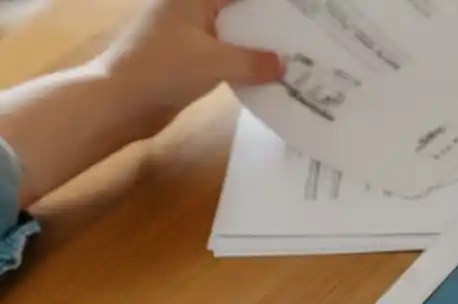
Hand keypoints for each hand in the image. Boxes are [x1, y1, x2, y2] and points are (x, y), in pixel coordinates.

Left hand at [100, 0, 281, 131]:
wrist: (117, 102)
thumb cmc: (162, 68)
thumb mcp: (215, 61)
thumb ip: (254, 61)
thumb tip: (283, 64)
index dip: (268, 3)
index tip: (299, 9)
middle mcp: (191, 9)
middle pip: (237, 8)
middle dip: (267, 20)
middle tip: (303, 32)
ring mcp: (187, 35)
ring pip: (232, 33)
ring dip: (258, 44)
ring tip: (292, 54)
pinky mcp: (187, 59)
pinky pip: (225, 54)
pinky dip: (244, 62)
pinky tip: (267, 75)